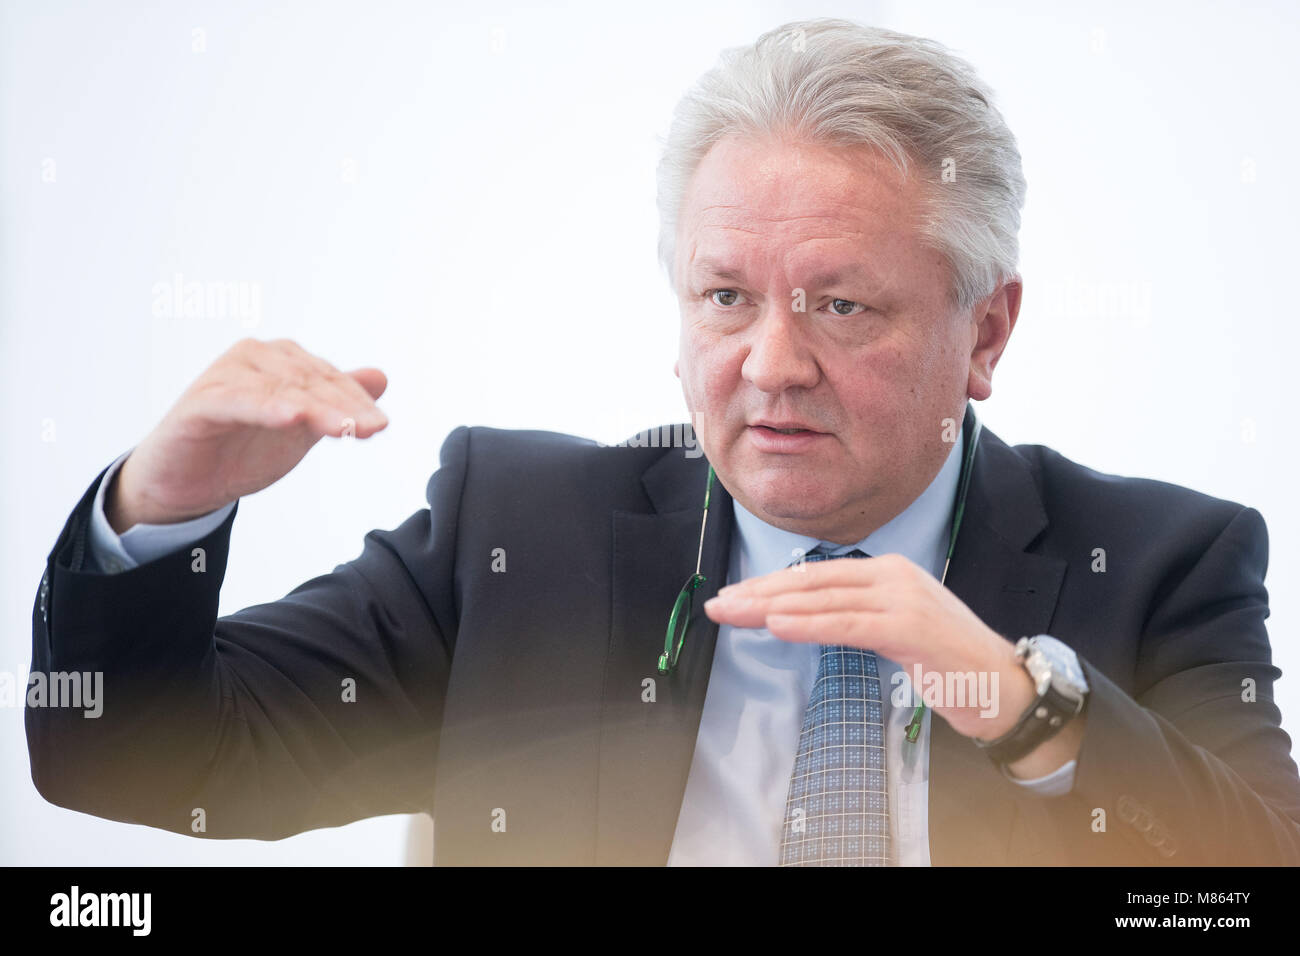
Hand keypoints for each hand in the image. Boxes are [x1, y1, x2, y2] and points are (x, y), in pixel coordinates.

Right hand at [106, 338, 387, 531]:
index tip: (381, 426)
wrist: (187, 483)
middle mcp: (255, 358)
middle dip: (345, 408)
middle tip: (373, 430)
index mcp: (282, 360)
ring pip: (283, 391)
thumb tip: (380, 377)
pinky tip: (292, 418)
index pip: (330, 379)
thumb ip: (338, 401)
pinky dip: (267, 407)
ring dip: (317, 410)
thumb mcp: (301, 427)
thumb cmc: (242, 448)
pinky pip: (240, 402)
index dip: (357, 403)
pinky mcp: (202, 401)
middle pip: (311, 383)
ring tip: (345, 428)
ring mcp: (227, 376)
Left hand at [702, 552, 1037, 741]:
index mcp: (888, 572)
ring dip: (772, 606)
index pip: (816, 576)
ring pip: (824, 598)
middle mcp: (894, 576)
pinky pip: (848, 623)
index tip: (734, 596)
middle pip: (812, 581)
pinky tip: (778, 625)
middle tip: (719, 603)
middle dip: (759, 591)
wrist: (1005, 688)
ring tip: (735, 612)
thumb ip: (854, 617)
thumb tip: (801, 617)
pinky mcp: (910, 626)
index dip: (770, 585)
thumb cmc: (948, 664)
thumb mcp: (894, 629)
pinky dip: (810, 624)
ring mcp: (904, 598)